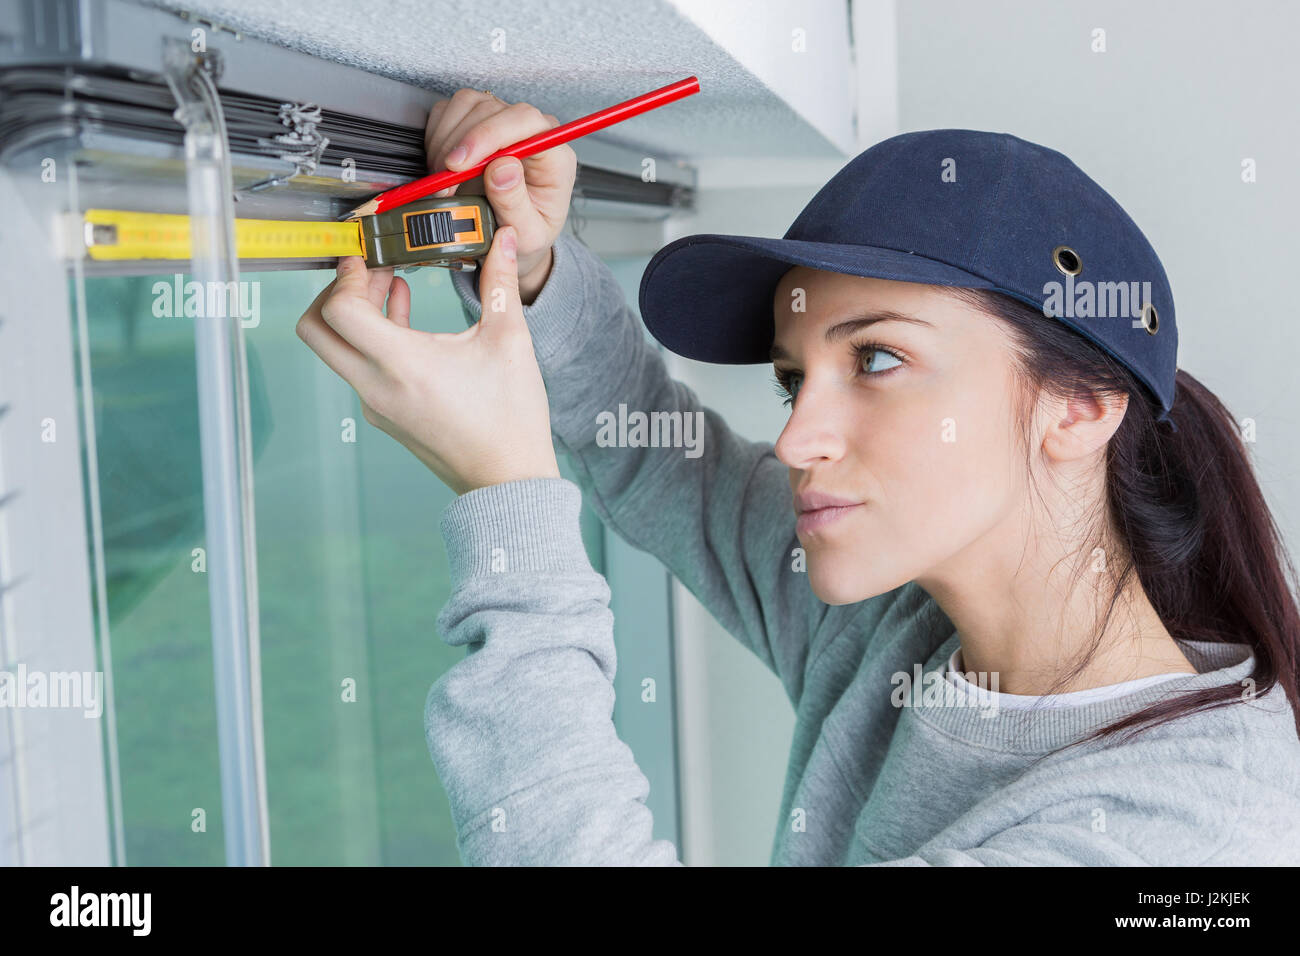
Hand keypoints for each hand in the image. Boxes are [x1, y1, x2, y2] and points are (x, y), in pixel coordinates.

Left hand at [296, 225, 560, 494]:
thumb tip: (503, 241)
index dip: (347, 276)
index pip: (339, 310)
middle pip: (316, 330)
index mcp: (402, 365)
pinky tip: (402, 316)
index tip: (368, 257)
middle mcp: (377, 387)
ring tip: (391, 283)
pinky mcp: (386, 415)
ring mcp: (377, 404)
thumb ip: (500, 283)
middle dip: (336, 291)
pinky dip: (370, 338)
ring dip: (354, 313)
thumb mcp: (510, 341)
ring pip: (337, 349)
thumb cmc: (510, 421)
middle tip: (368, 269)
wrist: (509, 480)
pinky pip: (359, 368)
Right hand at [424, 89, 576, 302]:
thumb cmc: (527, 234)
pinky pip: (450, 111)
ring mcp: (504, 121)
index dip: (489, 136)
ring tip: (446, 180)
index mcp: (554, 155)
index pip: (526, 121)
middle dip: (461, 144)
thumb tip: (502, 169)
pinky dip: (437, 137)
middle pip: (492, 109)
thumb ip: (516, 204)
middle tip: (445, 182)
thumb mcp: (528, 234)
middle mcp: (531, 132)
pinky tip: (442, 166)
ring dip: (446, 142)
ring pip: (468, 105)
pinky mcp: (479, 120)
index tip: (461, 164)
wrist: (513, 236)